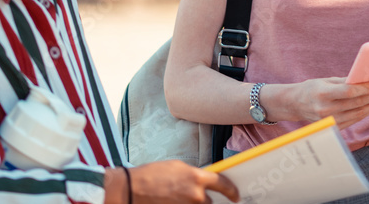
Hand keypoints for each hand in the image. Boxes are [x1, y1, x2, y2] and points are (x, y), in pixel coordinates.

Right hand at [123, 161, 238, 202]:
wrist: (132, 189)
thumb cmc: (152, 175)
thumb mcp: (177, 167)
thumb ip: (193, 175)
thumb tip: (201, 181)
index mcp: (197, 178)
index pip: (222, 184)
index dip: (231, 191)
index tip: (235, 196)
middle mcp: (195, 195)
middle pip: (209, 201)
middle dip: (203, 199)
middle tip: (190, 196)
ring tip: (177, 197)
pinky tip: (174, 202)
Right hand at [288, 77, 368, 129]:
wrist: (295, 105)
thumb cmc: (312, 88)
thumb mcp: (325, 80)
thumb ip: (345, 81)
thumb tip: (366, 79)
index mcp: (323, 94)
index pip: (349, 92)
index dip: (366, 88)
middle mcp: (326, 109)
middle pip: (358, 104)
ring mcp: (331, 121)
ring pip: (359, 113)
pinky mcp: (335, 127)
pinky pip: (355, 119)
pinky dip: (368, 111)